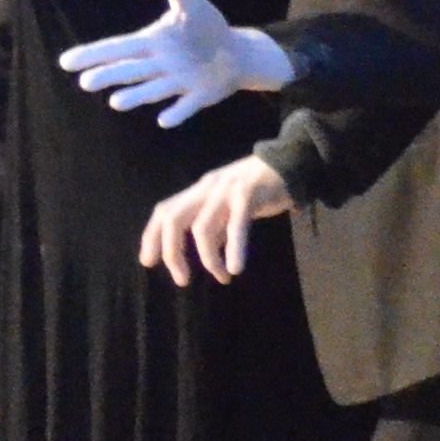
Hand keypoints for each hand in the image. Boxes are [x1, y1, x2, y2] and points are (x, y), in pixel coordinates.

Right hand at [61, 0, 301, 127]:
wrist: (234, 53)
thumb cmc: (204, 28)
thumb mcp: (189, 1)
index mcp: (152, 43)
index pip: (117, 48)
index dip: (92, 55)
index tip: (66, 62)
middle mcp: (159, 65)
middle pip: (129, 70)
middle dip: (109, 75)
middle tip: (86, 82)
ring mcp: (178, 82)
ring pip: (153, 88)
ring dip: (136, 95)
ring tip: (116, 102)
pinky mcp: (199, 95)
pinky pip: (186, 105)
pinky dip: (176, 113)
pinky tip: (164, 120)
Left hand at [137, 154, 295, 284]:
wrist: (291, 161)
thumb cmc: (259, 187)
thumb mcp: (230, 206)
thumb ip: (218, 227)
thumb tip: (210, 254)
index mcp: (199, 190)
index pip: (164, 210)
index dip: (151, 236)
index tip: (148, 261)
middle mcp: (207, 188)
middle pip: (174, 218)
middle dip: (172, 252)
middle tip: (182, 279)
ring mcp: (226, 190)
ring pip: (202, 227)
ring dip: (208, 258)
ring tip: (221, 277)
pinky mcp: (248, 194)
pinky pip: (236, 225)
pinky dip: (234, 248)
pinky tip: (235, 268)